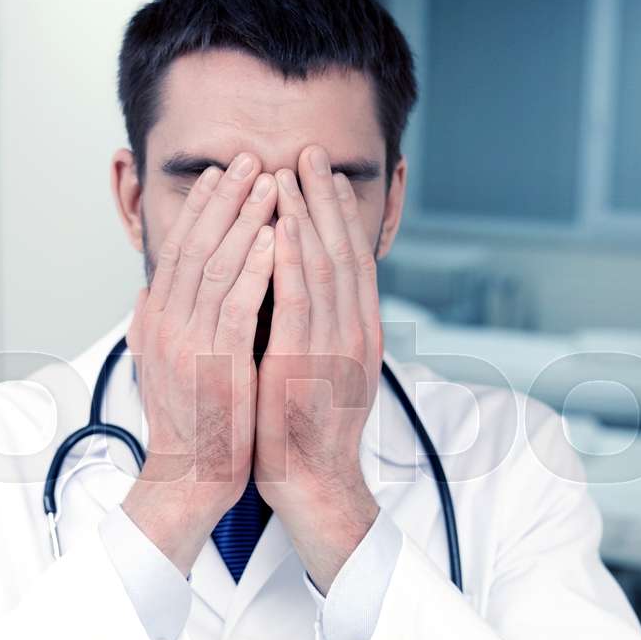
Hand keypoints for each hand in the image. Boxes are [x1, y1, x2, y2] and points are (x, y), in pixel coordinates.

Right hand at [122, 152, 277, 573]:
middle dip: (226, 199)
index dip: (201, 208)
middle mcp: (168, 326)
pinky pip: (239, 305)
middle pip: (196, 246)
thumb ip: (153, 327)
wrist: (191, 478)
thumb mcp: (160, 368)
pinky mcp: (218, 365)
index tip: (223, 175)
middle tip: (250, 160)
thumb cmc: (190, 425)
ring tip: (270, 184)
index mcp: (157, 322)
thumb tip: (146, 294)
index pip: (178, 250)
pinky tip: (278, 238)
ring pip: (218, 266)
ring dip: (246, 220)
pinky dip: (258, 267)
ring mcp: (191, 344)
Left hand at [255, 146, 382, 592]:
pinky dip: (292, 259)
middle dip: (325, 198)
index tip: (322, 175)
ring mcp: (334, 349)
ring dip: (307, 214)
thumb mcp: (318, 369)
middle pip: (344, 250)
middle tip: (310, 153)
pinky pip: (299, 301)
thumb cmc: (302, 432)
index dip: (338, 213)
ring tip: (291, 172)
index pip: (351, 259)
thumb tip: (298, 290)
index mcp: (358, 334)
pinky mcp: (306, 365)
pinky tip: (281, 226)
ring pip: (324, 266)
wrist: (310, 486)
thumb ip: (315, 328)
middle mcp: (354, 334)